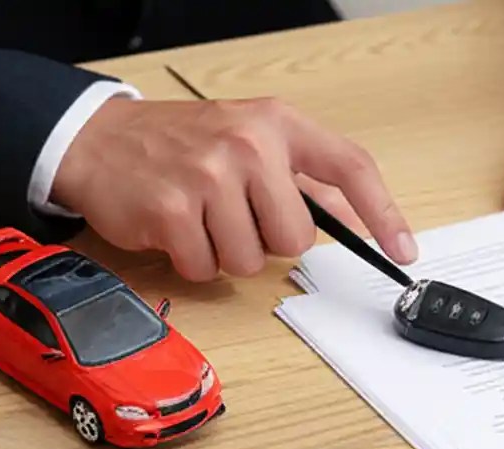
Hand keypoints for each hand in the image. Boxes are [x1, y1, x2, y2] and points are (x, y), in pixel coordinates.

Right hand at [52, 97, 415, 280]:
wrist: (100, 140)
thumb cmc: (183, 144)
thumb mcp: (251, 141)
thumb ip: (304, 180)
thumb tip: (358, 223)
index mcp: (278, 124)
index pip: (350, 168)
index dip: (384, 214)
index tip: (404, 249)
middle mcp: (248, 144)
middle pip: (296, 237)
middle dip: (268, 240)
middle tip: (236, 215)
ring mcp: (208, 176)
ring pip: (251, 261)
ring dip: (226, 253)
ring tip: (202, 217)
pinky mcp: (172, 211)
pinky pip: (207, 269)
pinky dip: (192, 261)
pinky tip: (176, 228)